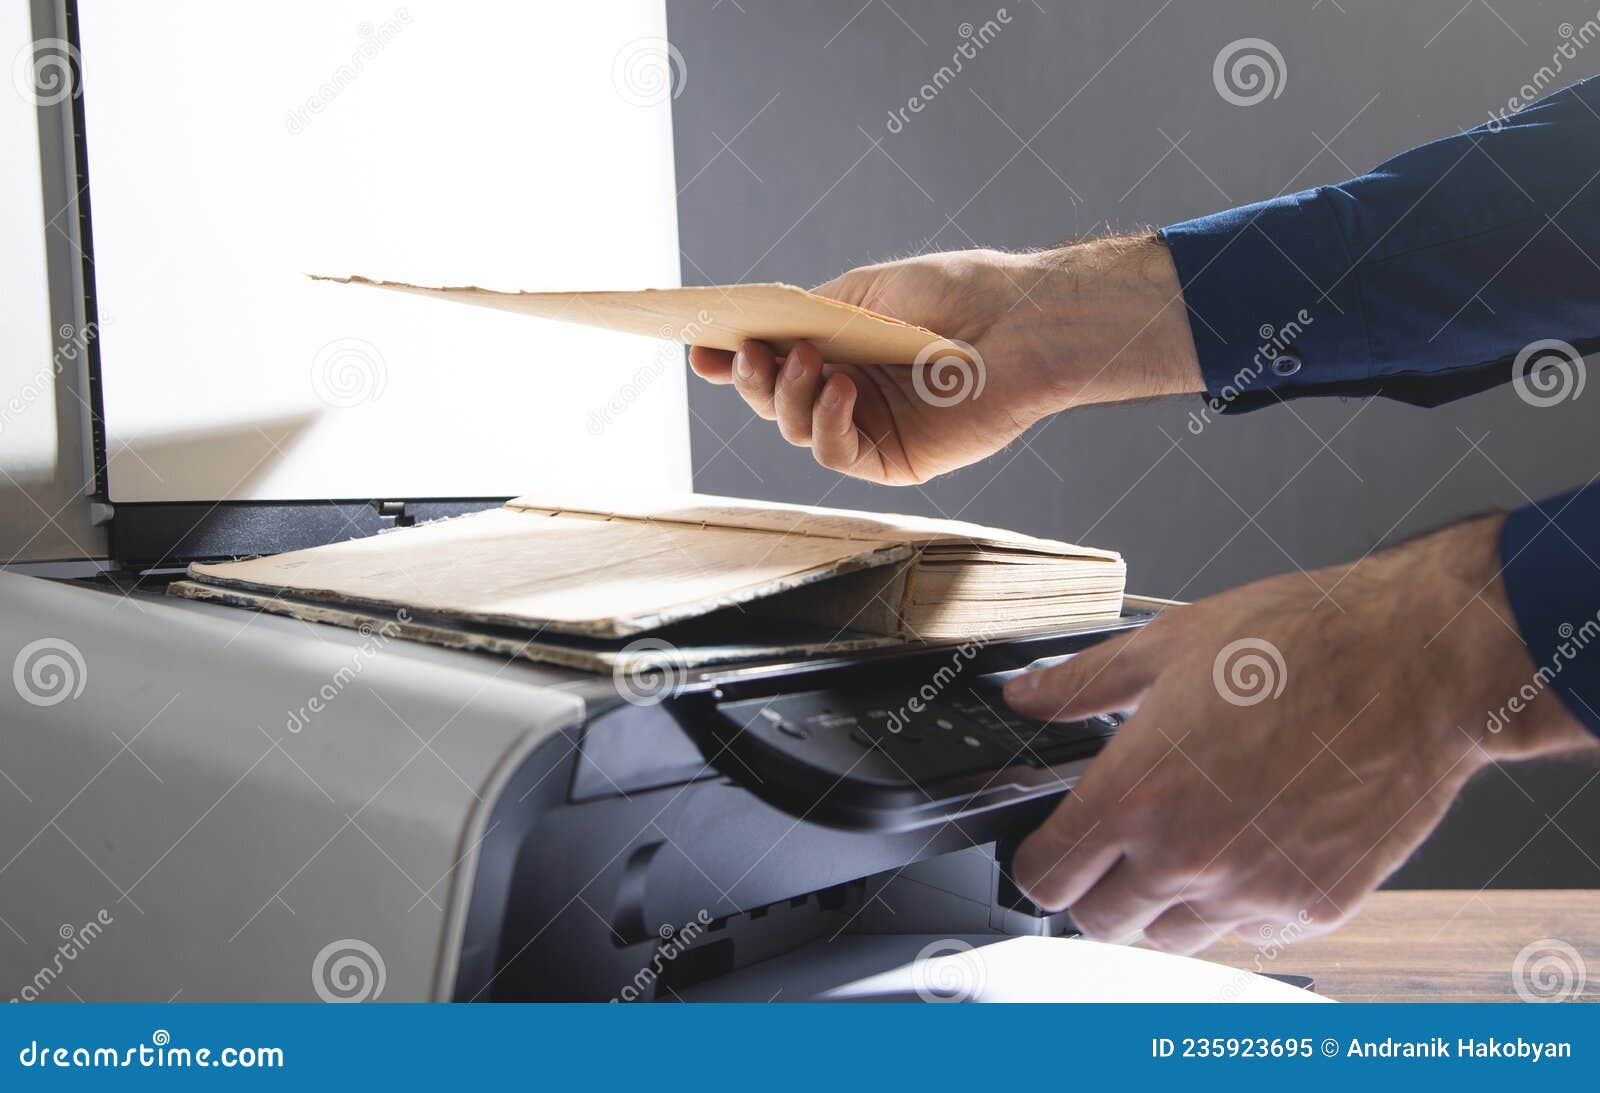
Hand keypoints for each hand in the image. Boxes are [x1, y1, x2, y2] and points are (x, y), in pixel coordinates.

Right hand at [688, 237, 1202, 483]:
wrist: (1023, 317)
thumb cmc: (956, 292)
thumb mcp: (866, 290)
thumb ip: (808, 314)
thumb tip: (749, 332)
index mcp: (838, 350)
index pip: (770, 362)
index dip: (731, 359)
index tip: (699, 345)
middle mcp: (848, 393)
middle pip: (772, 400)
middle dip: (751, 376)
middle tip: (751, 348)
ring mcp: (869, 428)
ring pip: (794, 429)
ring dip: (788, 396)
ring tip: (809, 359)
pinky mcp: (895, 460)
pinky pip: (836, 453)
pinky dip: (826, 422)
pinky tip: (842, 389)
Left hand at [1002, 514, 1594, 953]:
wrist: (1417, 663)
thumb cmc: (1300, 642)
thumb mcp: (1166, 644)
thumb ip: (1081, 683)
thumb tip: (1026, 696)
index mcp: (1136, 794)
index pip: (1047, 878)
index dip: (1039, 862)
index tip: (1051, 846)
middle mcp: (1187, 856)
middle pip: (1101, 923)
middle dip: (1095, 891)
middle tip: (1117, 846)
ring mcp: (1253, 890)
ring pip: (1172, 939)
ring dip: (1165, 906)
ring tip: (1189, 841)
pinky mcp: (1314, 906)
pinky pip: (1248, 932)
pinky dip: (1238, 905)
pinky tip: (1252, 844)